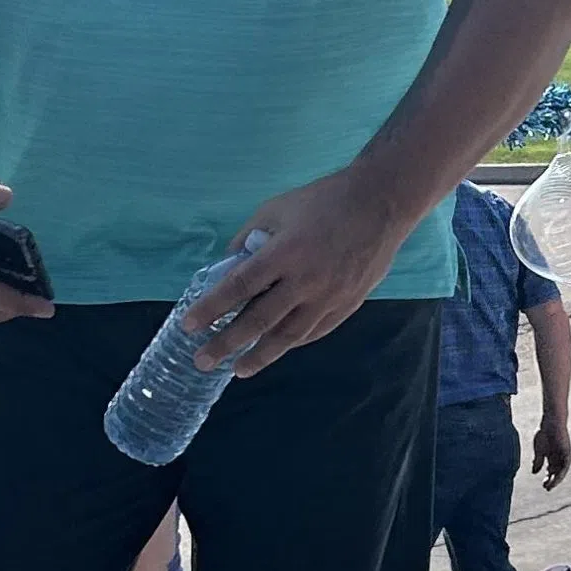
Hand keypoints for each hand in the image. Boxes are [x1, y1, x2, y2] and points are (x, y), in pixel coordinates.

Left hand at [183, 168, 412, 374]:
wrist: (380, 203)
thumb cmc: (323, 201)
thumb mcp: (277, 209)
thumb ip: (249, 239)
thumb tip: (227, 267)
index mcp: (285, 252)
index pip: (239, 286)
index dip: (212, 308)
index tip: (189, 326)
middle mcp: (306, 280)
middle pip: (259, 320)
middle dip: (227, 343)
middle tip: (203, 360)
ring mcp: (329, 296)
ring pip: (288, 336)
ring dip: (260, 356)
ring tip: (238, 369)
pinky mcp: (348, 304)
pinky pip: (314, 331)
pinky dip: (292, 343)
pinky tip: (275, 350)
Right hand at [531, 412, 570, 487]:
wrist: (551, 421)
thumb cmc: (544, 432)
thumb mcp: (539, 449)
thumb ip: (538, 460)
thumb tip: (534, 473)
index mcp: (552, 456)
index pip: (551, 471)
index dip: (548, 478)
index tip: (543, 485)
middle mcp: (559, 457)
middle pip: (556, 472)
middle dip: (552, 480)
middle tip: (546, 488)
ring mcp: (563, 454)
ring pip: (562, 470)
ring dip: (557, 478)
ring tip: (551, 484)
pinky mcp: (567, 451)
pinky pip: (566, 464)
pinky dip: (562, 470)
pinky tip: (558, 476)